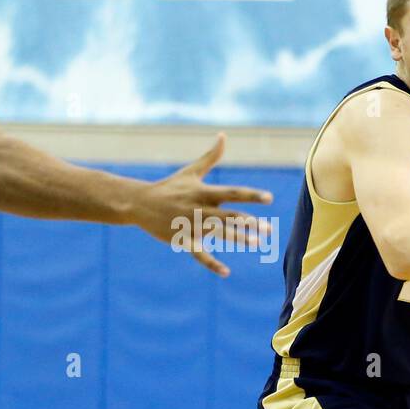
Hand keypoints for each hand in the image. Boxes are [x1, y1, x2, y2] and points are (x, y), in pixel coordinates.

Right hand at [132, 134, 273, 276]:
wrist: (140, 203)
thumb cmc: (169, 186)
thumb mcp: (191, 171)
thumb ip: (211, 156)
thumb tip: (223, 136)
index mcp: (203, 191)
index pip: (232, 192)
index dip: (251, 195)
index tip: (269, 198)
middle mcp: (199, 208)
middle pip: (229, 215)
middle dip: (249, 222)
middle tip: (268, 229)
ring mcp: (191, 225)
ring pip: (218, 233)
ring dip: (238, 238)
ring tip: (257, 243)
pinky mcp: (182, 239)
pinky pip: (199, 254)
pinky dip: (212, 264)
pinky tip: (226, 272)